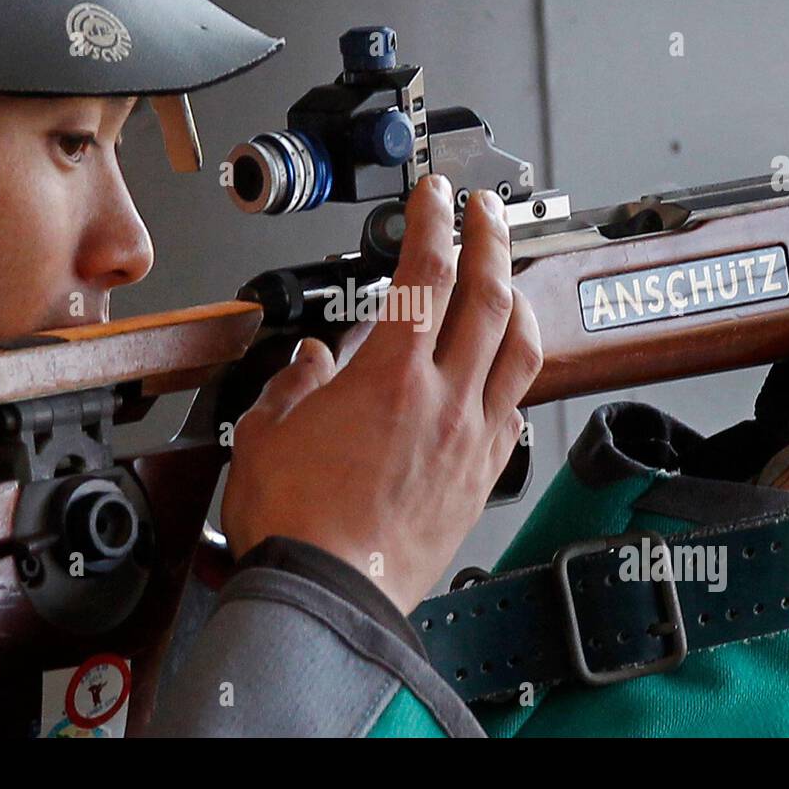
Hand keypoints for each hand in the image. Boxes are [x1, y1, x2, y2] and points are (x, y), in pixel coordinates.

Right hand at [219, 175, 542, 613]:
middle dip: (491, 239)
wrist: (330, 594)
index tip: (436, 193)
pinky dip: (512, 377)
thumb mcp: (266, 433)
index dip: (435, 220)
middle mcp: (443, 399)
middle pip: (489, 296)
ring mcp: (471, 438)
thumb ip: (292, 383)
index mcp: (389, 375)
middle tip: (485, 211)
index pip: (426, 272)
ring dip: (518, 300)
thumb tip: (309, 360)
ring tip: (508, 279)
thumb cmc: (296, 523)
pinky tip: (501, 373)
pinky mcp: (482, 477)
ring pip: (521, 350)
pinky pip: (514, 411)